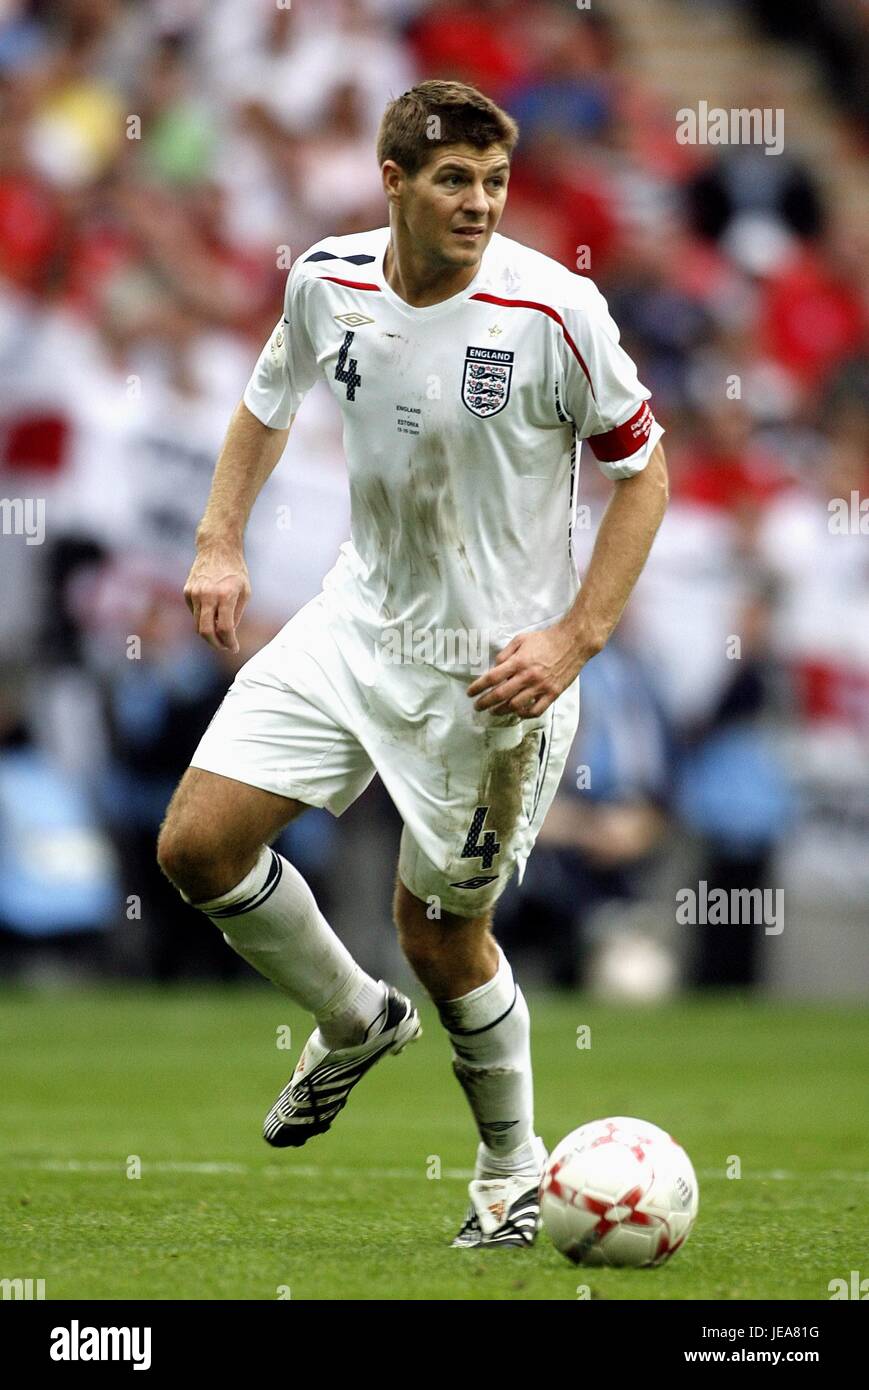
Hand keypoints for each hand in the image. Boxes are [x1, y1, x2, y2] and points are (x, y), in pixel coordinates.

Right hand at [183, 544, 250, 653]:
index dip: (230, 642)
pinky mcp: (187, 592)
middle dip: (215, 644)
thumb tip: (228, 635)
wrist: (217, 548)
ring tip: (221, 633)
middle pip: (206, 631)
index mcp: (225, 595)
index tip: (234, 648)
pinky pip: (194, 613)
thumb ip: (236, 615)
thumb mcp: (245, 592)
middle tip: (224, 647)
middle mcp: (207, 595)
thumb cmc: (235, 570)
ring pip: (198, 624)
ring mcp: (194, 593)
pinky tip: (212, 612)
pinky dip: (203, 618)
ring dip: (209, 633)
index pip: (225, 628)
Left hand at [466, 621, 586, 718]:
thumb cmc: (546, 639)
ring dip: (502, 710)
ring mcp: (541, 687)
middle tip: (478, 706)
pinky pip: (536, 711)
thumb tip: (495, 668)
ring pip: (515, 705)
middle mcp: (527, 676)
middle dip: (485, 703)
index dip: (478, 687)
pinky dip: (524, 714)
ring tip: (495, 711)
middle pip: (500, 695)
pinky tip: (518, 712)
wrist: (573, 642)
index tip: (470, 693)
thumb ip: (505, 654)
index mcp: (518, 662)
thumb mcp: (521, 640)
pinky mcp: (552, 694)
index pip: (492, 678)